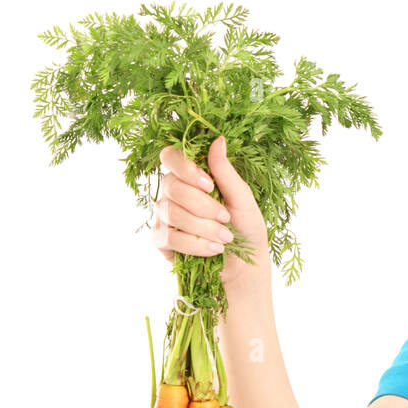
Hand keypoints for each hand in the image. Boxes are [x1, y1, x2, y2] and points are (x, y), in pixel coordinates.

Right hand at [152, 136, 270, 293]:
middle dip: (203, 205)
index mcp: (191, 176)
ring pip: (171, 211)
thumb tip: (218, 139)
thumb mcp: (243, 199)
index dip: (185, 168)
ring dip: (203, 227)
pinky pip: (169, 236)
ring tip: (226, 238)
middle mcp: (173, 192)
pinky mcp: (161, 239)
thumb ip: (226, 172)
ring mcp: (163, 215)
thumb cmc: (246, 229)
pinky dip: (195, 244)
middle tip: (226, 218)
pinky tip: (214, 250)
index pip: (170, 156)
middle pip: (172, 186)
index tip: (209, 184)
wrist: (245, 267)